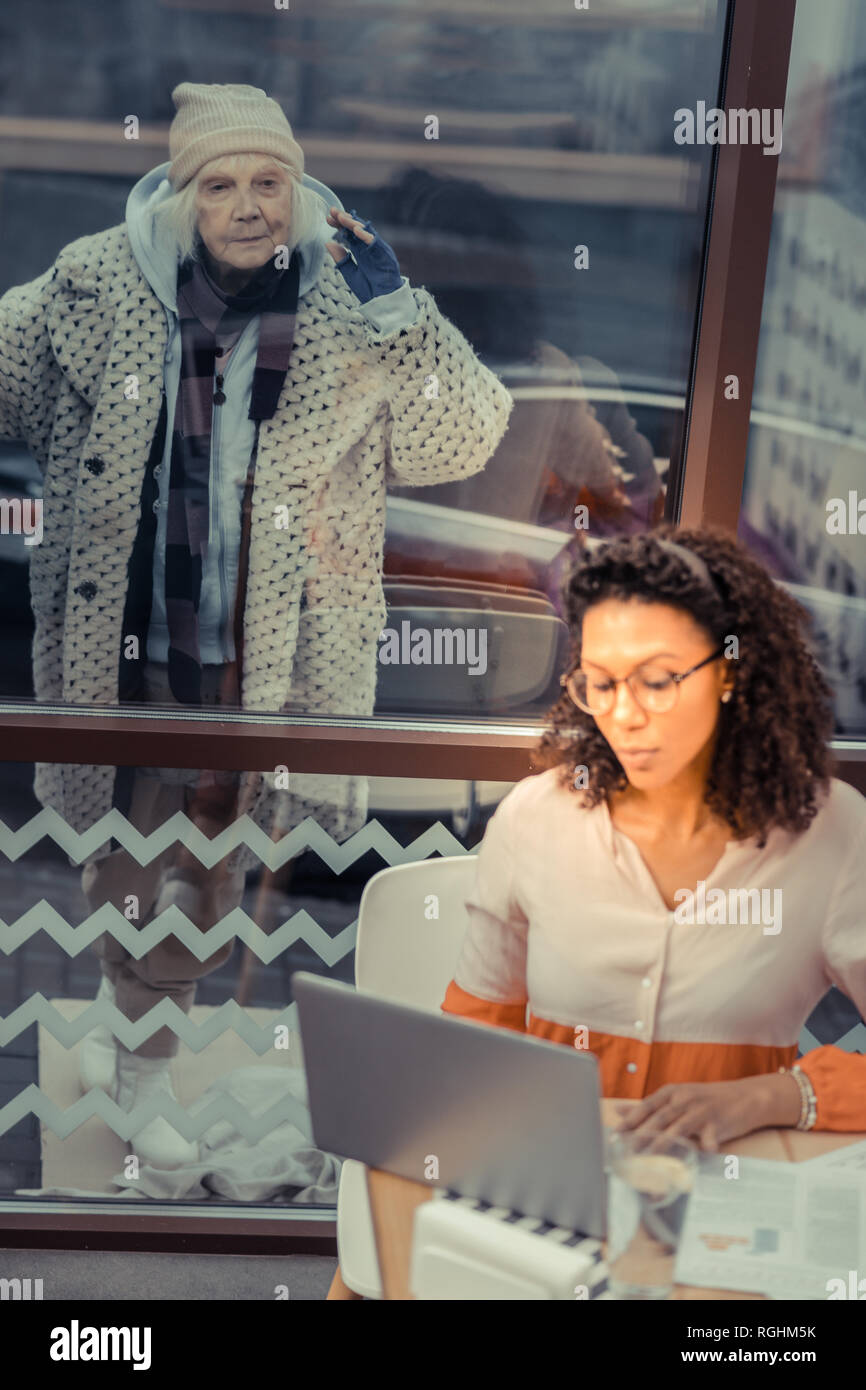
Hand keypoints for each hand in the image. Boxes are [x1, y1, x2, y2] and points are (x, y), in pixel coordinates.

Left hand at [325, 206, 402, 303]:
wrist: (384, 304)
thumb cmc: (370, 290)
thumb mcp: (350, 274)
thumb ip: (341, 259)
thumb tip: (328, 243)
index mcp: (360, 251)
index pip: (349, 233)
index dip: (339, 225)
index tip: (327, 218)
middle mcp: (369, 248)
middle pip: (356, 229)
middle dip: (344, 219)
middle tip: (332, 211)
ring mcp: (378, 251)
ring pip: (366, 232)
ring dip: (354, 224)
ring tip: (342, 217)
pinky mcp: (386, 256)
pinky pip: (376, 243)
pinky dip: (366, 236)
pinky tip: (356, 230)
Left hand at [610, 1074, 801, 1150]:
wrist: (746, 1097)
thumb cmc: (706, 1101)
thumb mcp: (677, 1097)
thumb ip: (649, 1107)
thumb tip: (619, 1111)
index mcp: (671, 1092)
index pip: (646, 1106)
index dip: (630, 1121)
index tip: (615, 1134)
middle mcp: (684, 1098)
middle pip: (659, 1118)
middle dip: (641, 1135)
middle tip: (626, 1151)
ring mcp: (701, 1109)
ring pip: (679, 1127)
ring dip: (663, 1143)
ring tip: (650, 1158)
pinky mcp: (719, 1121)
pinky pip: (710, 1136)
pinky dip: (707, 1145)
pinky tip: (703, 1154)